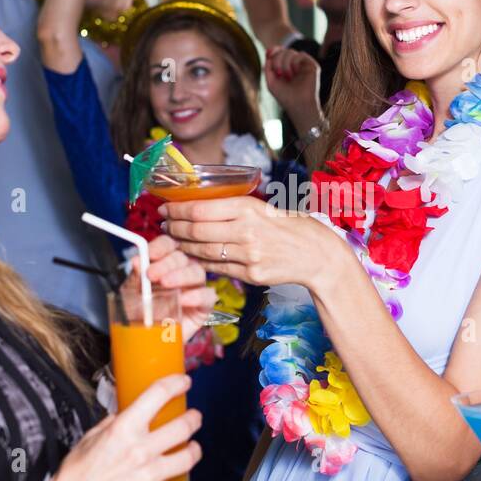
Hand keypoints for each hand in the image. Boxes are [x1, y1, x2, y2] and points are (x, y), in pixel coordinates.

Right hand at [50, 373, 201, 480]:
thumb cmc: (76, 474)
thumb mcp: (91, 438)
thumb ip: (113, 423)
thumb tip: (126, 413)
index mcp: (124, 429)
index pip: (158, 394)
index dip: (176, 384)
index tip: (184, 382)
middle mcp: (140, 450)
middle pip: (183, 427)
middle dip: (194, 419)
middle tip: (194, 418)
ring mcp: (149, 476)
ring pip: (188, 458)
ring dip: (194, 452)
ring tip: (193, 450)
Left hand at [121, 234, 215, 338]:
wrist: (143, 343)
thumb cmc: (138, 315)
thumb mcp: (130, 294)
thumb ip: (135, 277)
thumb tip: (137, 261)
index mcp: (163, 265)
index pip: (167, 246)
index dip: (160, 246)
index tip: (149, 254)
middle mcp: (180, 273)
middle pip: (182, 257)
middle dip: (166, 263)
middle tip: (151, 274)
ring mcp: (193, 289)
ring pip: (197, 272)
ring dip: (181, 275)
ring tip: (166, 284)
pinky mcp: (203, 308)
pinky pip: (208, 296)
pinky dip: (197, 295)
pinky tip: (183, 300)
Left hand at [160, 196, 339, 289]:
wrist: (317, 255)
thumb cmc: (292, 227)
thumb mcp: (265, 208)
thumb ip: (236, 208)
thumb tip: (201, 205)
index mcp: (249, 208)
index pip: (200, 209)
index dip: (177, 210)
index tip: (165, 208)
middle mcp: (246, 231)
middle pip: (196, 230)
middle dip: (174, 227)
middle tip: (163, 225)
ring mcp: (248, 255)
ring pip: (202, 250)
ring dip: (182, 245)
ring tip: (173, 239)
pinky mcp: (250, 274)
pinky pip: (216, 267)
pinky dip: (200, 261)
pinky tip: (192, 256)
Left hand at [264, 45, 321, 117]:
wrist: (299, 106)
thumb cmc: (285, 97)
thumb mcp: (271, 82)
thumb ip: (268, 68)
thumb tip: (268, 54)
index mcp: (284, 68)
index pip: (279, 52)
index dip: (273, 50)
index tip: (268, 54)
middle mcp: (294, 65)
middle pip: (283, 51)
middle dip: (277, 59)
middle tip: (279, 73)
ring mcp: (303, 65)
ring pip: (291, 52)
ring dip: (285, 63)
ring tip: (287, 76)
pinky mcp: (312, 65)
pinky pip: (301, 54)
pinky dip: (294, 62)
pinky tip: (294, 72)